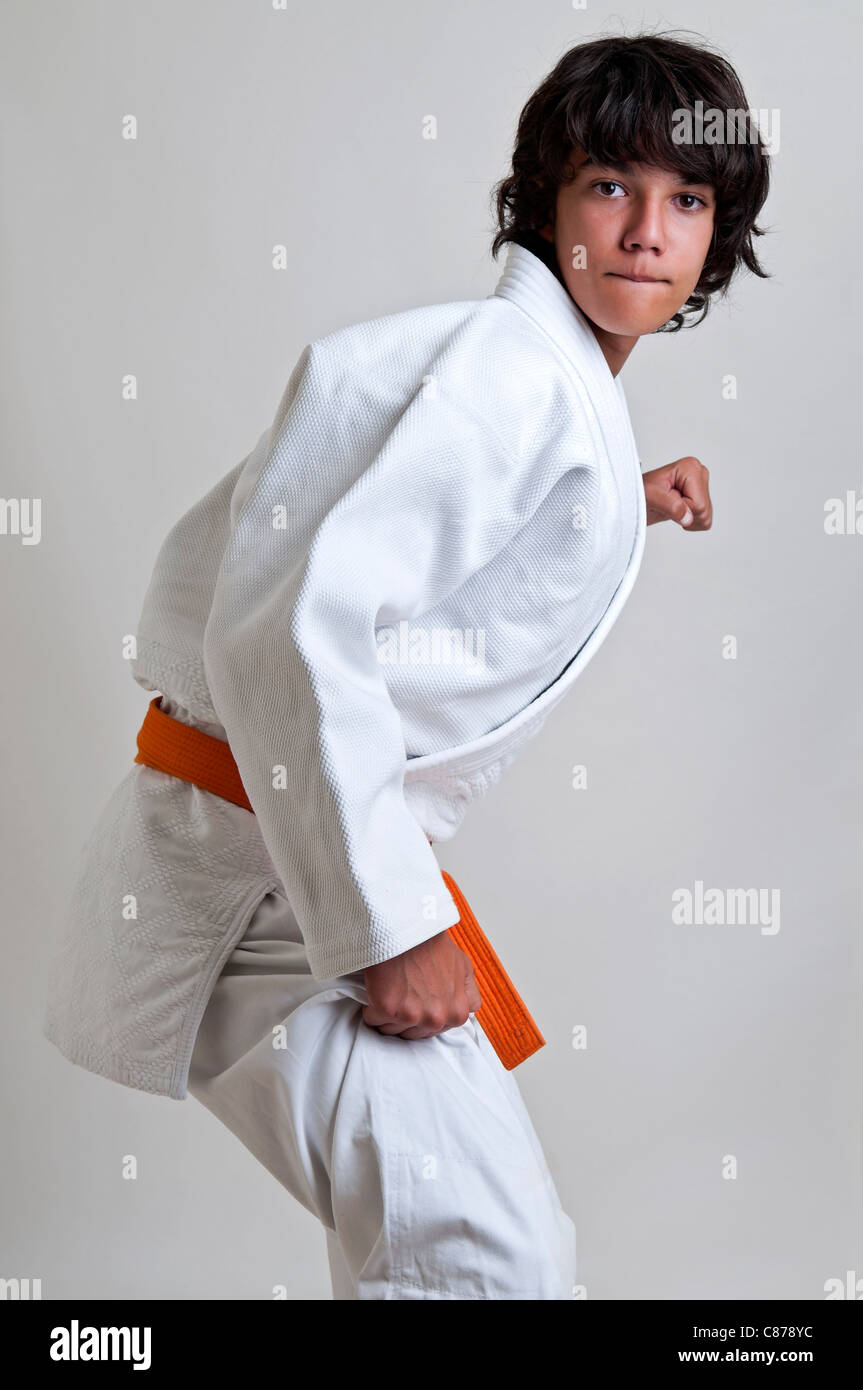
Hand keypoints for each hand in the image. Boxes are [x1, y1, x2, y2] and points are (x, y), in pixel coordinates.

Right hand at [362, 930, 481, 1040]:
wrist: (406, 928)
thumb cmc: (431, 944)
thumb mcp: (464, 966)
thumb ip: (468, 992)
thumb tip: (468, 1007)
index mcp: (458, 1013)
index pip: (436, 1030)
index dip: (424, 1014)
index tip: (417, 1002)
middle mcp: (437, 1019)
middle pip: (414, 1033)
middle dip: (407, 1016)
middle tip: (402, 993)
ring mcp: (413, 1016)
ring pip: (392, 1030)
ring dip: (388, 1015)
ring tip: (391, 989)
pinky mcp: (388, 1010)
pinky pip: (373, 1019)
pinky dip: (371, 1008)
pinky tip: (379, 989)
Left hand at [643, 457, 711, 529]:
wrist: (636, 498)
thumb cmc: (640, 494)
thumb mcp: (649, 497)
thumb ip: (670, 505)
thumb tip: (688, 518)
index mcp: (691, 467)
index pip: (698, 504)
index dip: (680, 508)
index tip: (665, 499)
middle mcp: (699, 473)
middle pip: (704, 510)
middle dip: (685, 514)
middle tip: (666, 504)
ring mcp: (702, 485)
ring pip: (705, 517)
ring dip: (686, 519)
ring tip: (670, 507)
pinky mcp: (702, 497)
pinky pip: (705, 521)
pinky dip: (689, 522)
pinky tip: (676, 512)